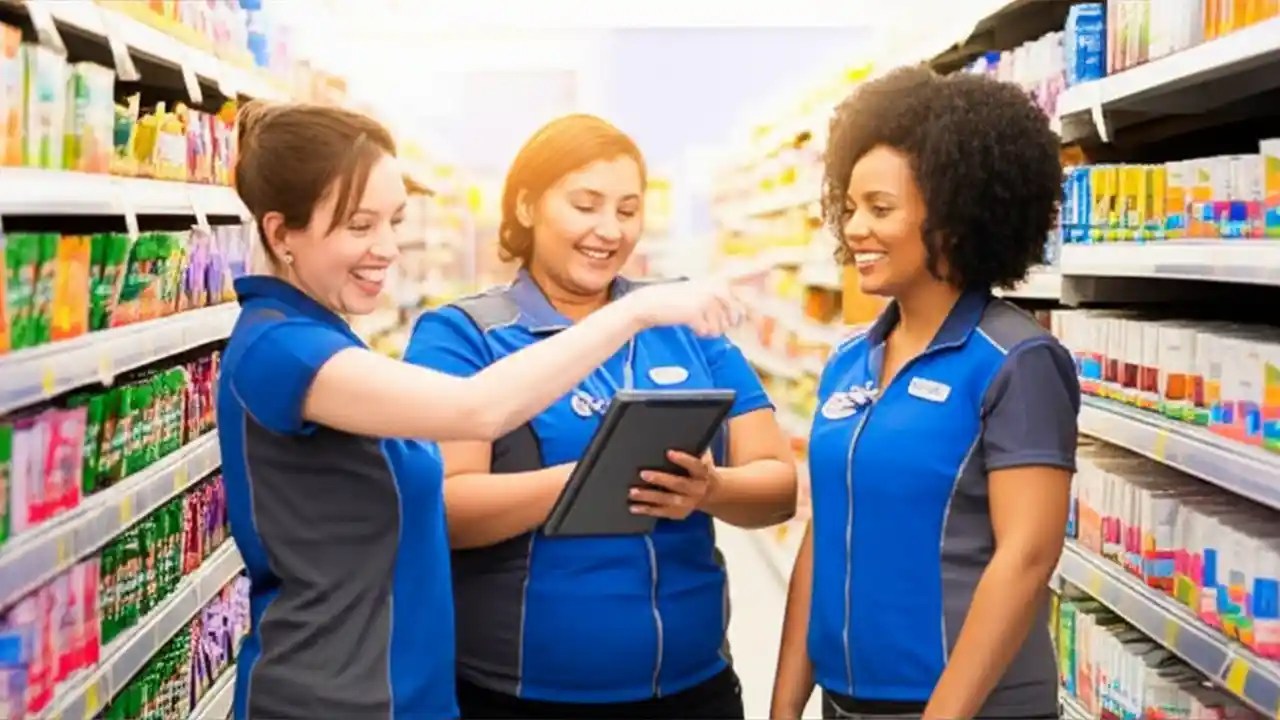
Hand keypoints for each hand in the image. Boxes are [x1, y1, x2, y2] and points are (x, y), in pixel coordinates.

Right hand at [620, 280, 743, 336]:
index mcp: (721, 284)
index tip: (742, 322)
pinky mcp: (697, 312)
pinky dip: (698, 332)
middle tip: (705, 319)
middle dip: (721, 324)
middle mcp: (717, 289)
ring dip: (708, 328)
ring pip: (720, 328)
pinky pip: (707, 332)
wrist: (653, 302)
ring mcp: (707, 300)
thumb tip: (745, 317)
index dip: (743, 318)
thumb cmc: (679, 300)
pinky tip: (689, 323)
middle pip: (733, 320)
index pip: (743, 305)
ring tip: (695, 319)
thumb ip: (725, 303)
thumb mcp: (704, 295)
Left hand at [629, 450, 719, 520]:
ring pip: (668, 500)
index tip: (669, 452)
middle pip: (679, 484)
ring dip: (649, 497)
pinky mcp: (679, 513)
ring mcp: (688, 503)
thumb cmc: (701, 469)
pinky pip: (661, 512)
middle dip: (660, 479)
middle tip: (643, 474)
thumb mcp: (703, 457)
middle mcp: (697, 489)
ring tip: (633, 492)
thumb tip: (682, 430)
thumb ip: (695, 447)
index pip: (696, 465)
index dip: (683, 460)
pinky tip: (634, 507)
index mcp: (703, 473)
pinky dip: (647, 510)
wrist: (712, 492)